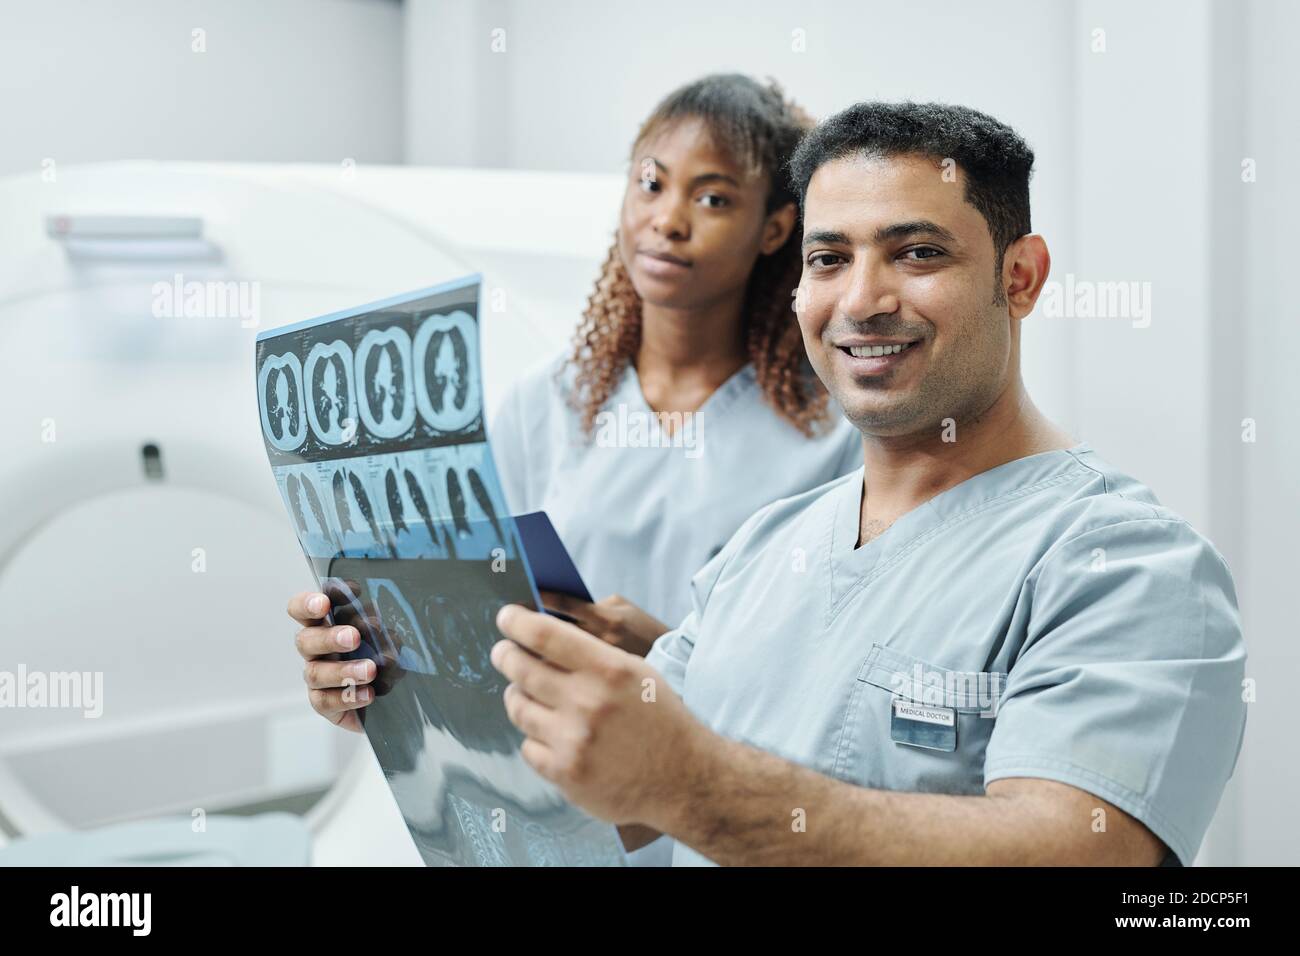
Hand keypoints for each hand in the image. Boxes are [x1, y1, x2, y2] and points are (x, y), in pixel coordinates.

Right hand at [288, 590, 375, 732]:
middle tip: (353, 638)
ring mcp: (316, 677)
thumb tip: (375, 622)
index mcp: (323, 624)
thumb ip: (374, 623)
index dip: (307, 604)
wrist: (386, 690)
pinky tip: (368, 693)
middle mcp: (315, 650)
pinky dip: (349, 698)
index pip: (301, 609)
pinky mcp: (323, 703)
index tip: (325, 602)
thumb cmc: (379, 651)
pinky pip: (327, 702)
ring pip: (316, 674)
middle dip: (329, 638)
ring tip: (370, 670)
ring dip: (344, 671)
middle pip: (306, 641)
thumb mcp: (382, 631)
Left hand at [491, 603, 701, 826]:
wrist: (684, 777)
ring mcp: (574, 740)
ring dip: (518, 696)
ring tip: (526, 694)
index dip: (517, 621)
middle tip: (504, 652)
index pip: (544, 634)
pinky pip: (527, 746)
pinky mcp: (565, 773)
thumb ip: (592, 654)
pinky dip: (536, 738)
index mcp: (608, 669)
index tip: (506, 618)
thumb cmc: (660, 719)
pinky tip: (552, 735)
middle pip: (520, 668)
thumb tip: (542, 637)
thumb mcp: (636, 672)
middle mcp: (588, 702)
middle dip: (506, 655)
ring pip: (518, 707)